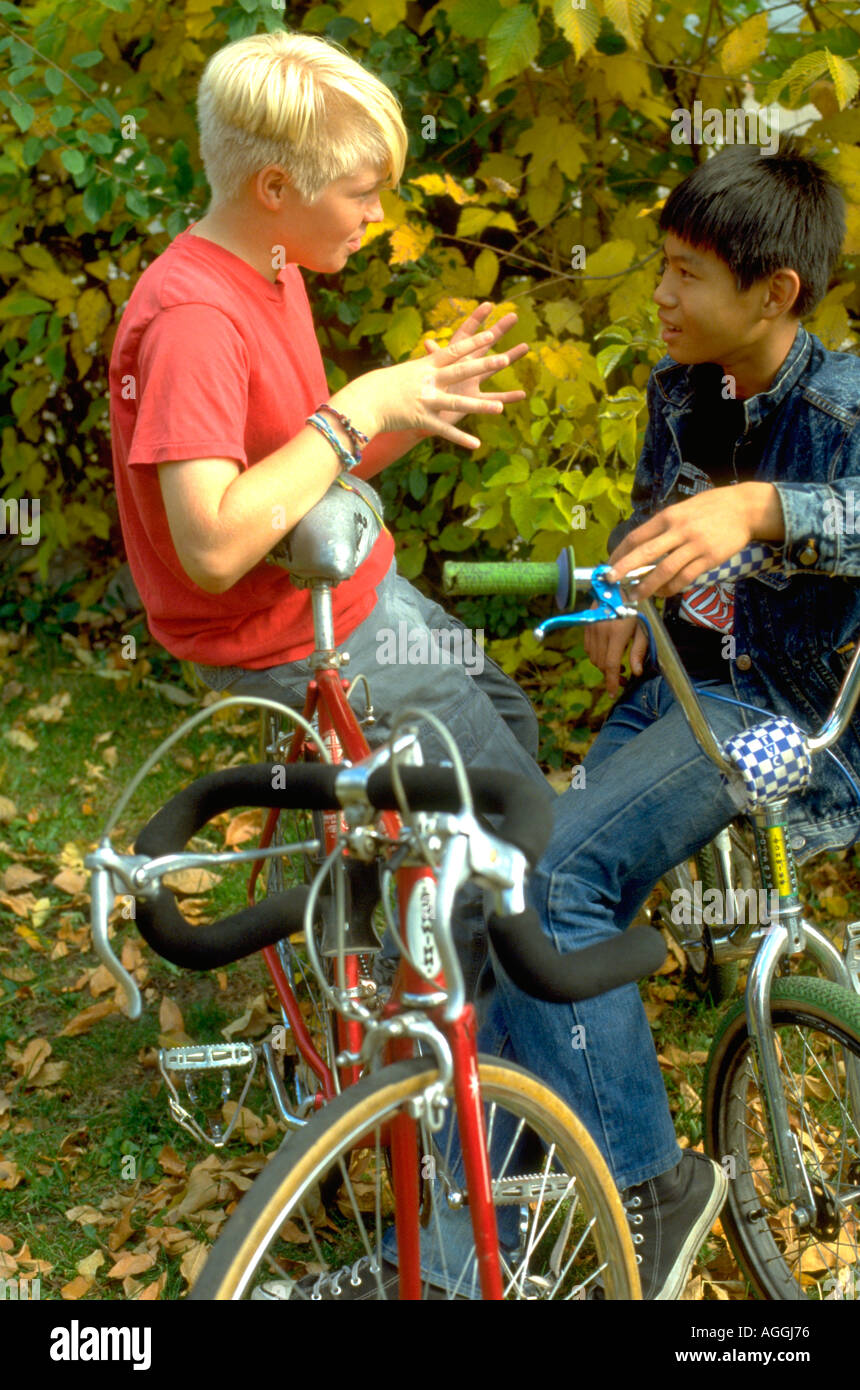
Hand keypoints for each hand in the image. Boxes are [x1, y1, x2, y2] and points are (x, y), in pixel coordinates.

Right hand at [337, 328, 524, 448]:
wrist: (363, 401)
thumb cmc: (380, 386)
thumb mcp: (404, 372)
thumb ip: (422, 369)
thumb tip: (428, 360)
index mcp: (425, 366)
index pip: (453, 351)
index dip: (473, 344)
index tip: (490, 336)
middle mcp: (428, 380)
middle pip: (460, 370)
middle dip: (484, 365)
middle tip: (504, 359)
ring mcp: (425, 400)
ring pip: (457, 402)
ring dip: (479, 406)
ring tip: (500, 408)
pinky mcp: (421, 420)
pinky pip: (443, 430)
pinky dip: (460, 439)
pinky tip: (476, 444)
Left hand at [421, 301, 527, 426]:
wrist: (423, 416)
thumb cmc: (422, 392)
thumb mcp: (426, 375)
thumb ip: (432, 359)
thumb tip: (428, 342)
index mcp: (452, 358)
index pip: (466, 334)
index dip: (476, 319)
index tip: (489, 304)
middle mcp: (465, 366)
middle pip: (485, 345)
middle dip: (499, 330)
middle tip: (514, 316)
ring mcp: (472, 383)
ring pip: (494, 368)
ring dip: (510, 357)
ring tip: (526, 346)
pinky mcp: (475, 402)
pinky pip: (494, 398)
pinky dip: (508, 397)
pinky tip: (523, 394)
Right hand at [584, 613, 649, 697]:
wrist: (615, 588)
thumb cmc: (634, 608)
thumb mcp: (642, 629)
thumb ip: (639, 651)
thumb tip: (636, 672)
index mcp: (617, 634)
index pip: (610, 664)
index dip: (611, 681)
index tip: (612, 693)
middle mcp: (601, 632)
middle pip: (601, 663)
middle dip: (610, 674)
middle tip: (621, 677)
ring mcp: (591, 629)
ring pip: (593, 658)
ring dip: (603, 665)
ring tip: (616, 665)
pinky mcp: (586, 627)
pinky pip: (588, 648)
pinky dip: (596, 655)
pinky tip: (606, 653)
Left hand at [608, 483, 783, 599]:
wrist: (745, 508)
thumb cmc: (711, 507)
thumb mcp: (683, 509)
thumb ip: (664, 526)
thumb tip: (642, 546)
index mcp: (668, 516)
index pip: (637, 536)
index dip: (620, 553)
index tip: (608, 567)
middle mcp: (678, 529)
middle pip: (645, 552)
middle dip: (624, 569)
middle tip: (610, 583)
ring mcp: (694, 545)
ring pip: (665, 569)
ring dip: (647, 585)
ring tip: (636, 596)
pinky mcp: (709, 558)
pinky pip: (685, 577)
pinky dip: (671, 588)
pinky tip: (663, 593)